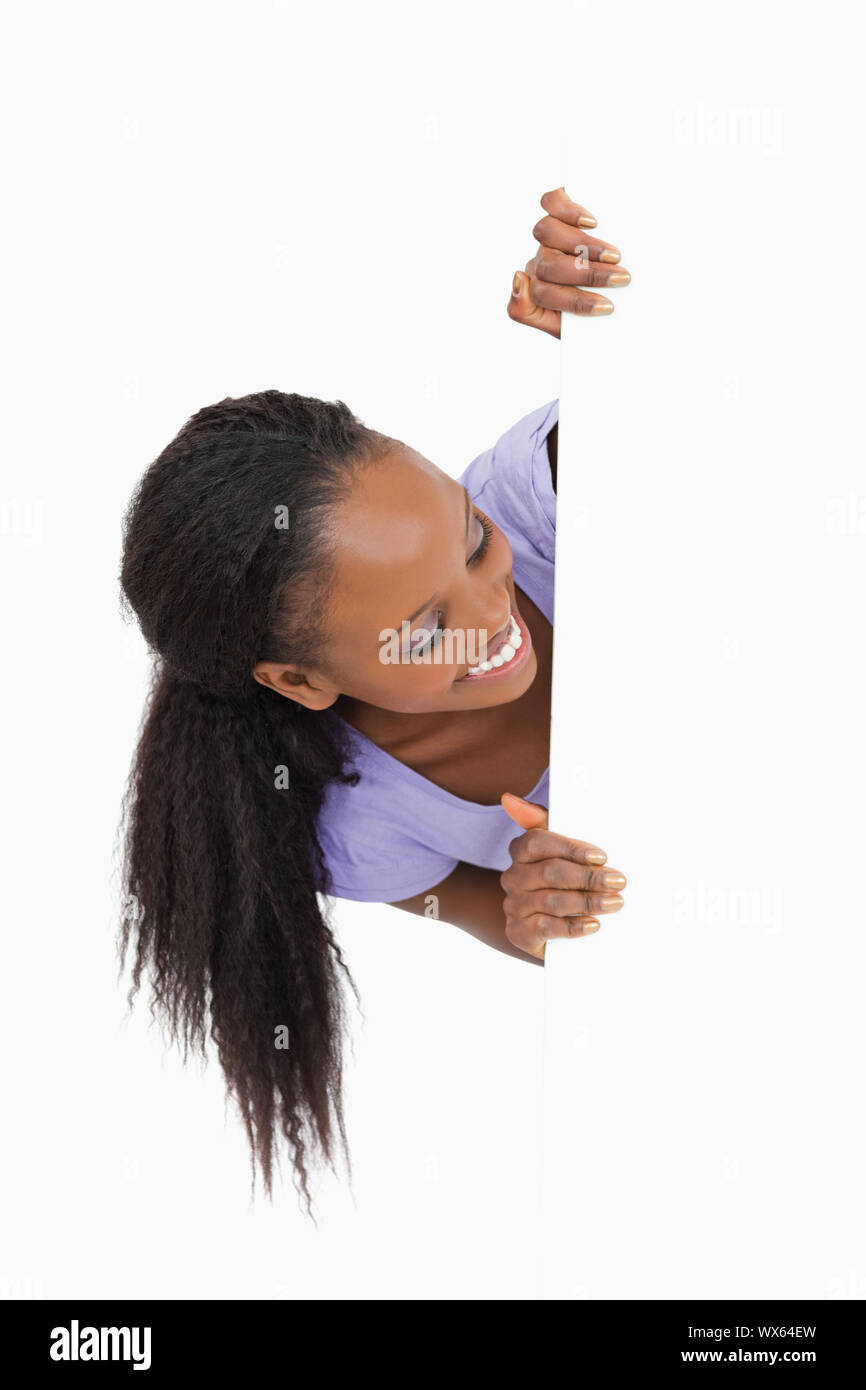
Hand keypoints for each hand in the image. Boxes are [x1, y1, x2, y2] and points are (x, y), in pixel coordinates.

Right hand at [499, 792, 626, 959]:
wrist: (553, 926)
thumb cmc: (562, 880)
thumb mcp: (561, 849)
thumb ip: (543, 821)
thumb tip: (509, 799)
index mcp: (520, 850)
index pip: (537, 841)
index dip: (571, 848)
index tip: (601, 857)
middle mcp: (513, 876)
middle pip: (550, 872)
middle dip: (588, 877)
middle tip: (618, 881)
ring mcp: (513, 905)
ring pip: (551, 900)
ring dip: (588, 902)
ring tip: (614, 903)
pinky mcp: (518, 932)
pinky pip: (546, 927)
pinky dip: (573, 926)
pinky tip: (593, 924)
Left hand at [507, 186, 630, 336]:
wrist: (620, 289)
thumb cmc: (595, 308)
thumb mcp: (567, 325)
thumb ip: (531, 313)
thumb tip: (518, 278)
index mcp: (538, 291)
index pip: (539, 296)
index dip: (574, 302)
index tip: (607, 306)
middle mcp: (540, 263)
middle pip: (548, 265)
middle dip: (589, 274)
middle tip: (621, 279)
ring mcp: (547, 237)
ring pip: (546, 233)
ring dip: (584, 245)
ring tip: (615, 255)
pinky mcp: (559, 210)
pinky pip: (551, 203)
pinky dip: (568, 210)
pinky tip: (591, 222)